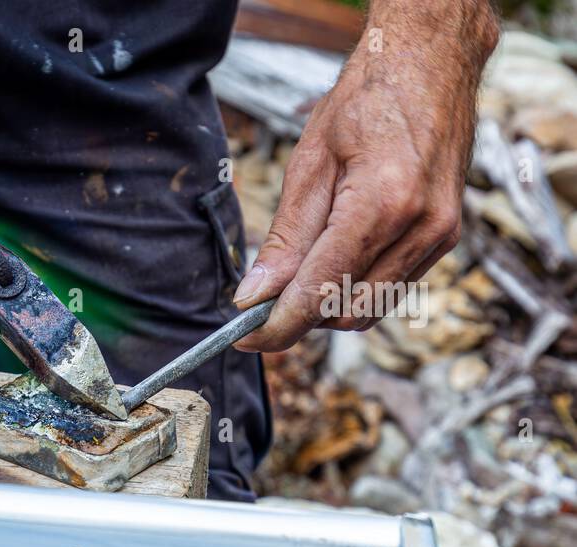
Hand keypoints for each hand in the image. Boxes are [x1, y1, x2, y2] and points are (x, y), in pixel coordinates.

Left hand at [233, 0, 498, 351]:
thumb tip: (254, 296)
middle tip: (261, 300)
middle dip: (299, 316)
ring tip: (296, 273)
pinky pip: (391, 288)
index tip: (243, 337)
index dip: (276, 325)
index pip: (319, 292)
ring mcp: (440, 235)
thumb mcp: (308, 164)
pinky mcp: (446, 237)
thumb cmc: (366, 102)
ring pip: (369, 308)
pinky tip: (332, 259)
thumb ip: (285, 239)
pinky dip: (354, 288)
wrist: (431, 65)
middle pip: (344, 311)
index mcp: (382, 204)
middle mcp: (420, 227)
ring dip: (326, 306)